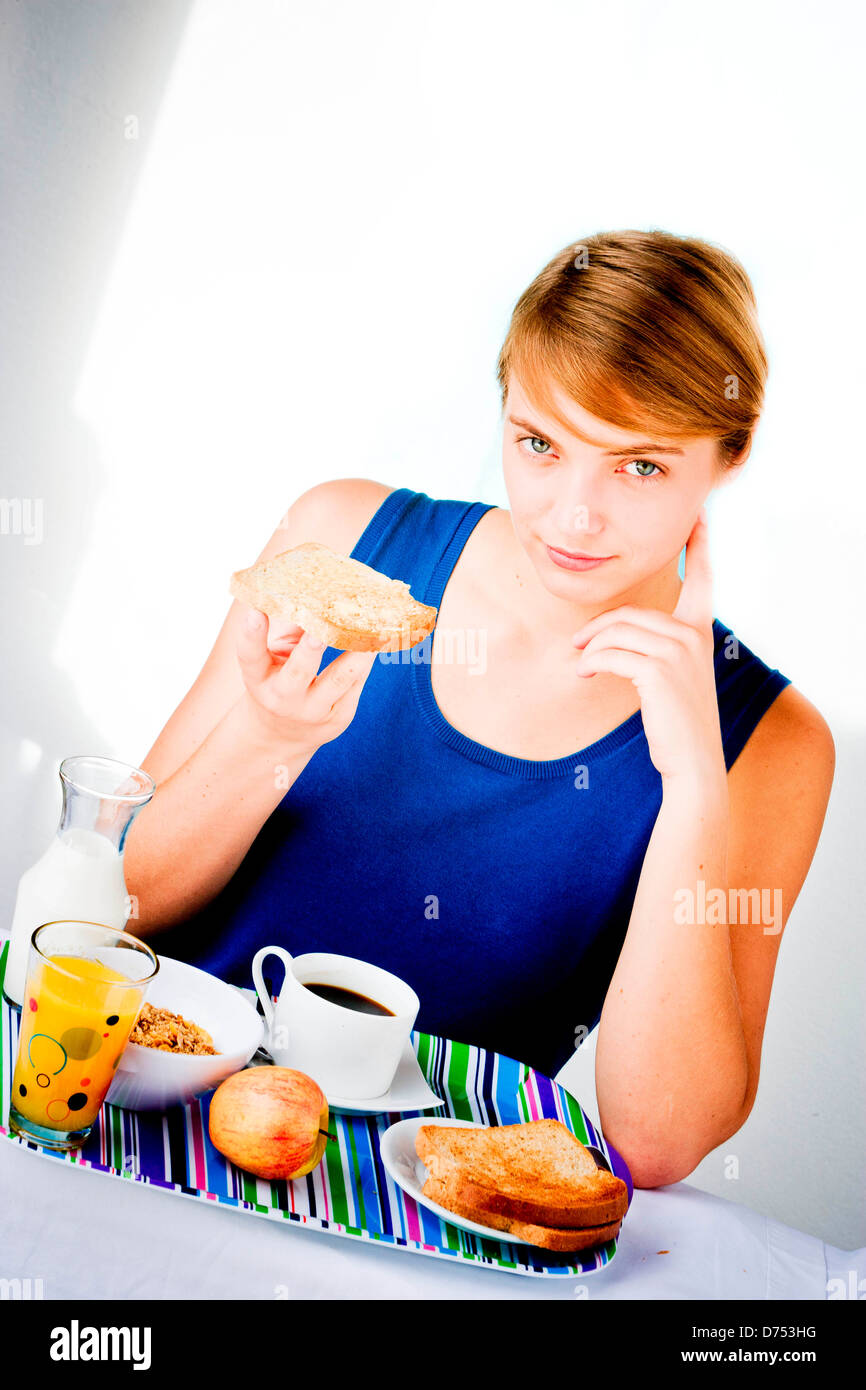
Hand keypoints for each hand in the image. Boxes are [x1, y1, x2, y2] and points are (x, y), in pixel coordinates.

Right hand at [235, 608, 377, 753]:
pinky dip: (367, 660)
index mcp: (258, 678)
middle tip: (321, 626)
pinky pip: (357, 683)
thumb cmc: (278, 680)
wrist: (283, 733)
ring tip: (375, 626)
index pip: (249, 656)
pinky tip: (380, 640)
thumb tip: (316, 592)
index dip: (251, 634)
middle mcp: (283, 697)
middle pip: (298, 672)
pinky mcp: (339, 716)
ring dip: (359, 651)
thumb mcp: (272, 659)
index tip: (254, 610)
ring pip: (340, 678)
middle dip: (310, 649)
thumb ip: (292, 631)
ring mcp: (313, 710)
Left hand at [571, 509, 724, 783]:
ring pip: (617, 631)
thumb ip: (652, 647)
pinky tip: (585, 674)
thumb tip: (603, 638)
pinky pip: (611, 654)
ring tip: (581, 666)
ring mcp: (679, 650)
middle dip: (598, 628)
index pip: (703, 577)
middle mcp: (693, 634)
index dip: (700, 544)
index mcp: (700, 630)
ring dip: (591, 649)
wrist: (692, 762)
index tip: (699, 514)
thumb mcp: (670, 676)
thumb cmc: (676, 722)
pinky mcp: (659, 670)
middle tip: (578, 644)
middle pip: (630, 613)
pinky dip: (592, 663)